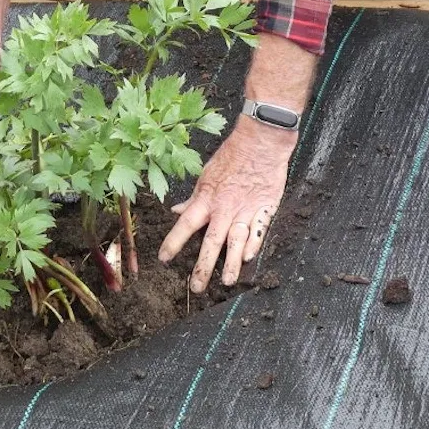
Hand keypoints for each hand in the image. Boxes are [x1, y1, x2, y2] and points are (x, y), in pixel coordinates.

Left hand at [158, 117, 295, 291]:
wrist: (261, 140)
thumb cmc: (233, 154)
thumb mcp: (207, 174)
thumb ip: (194, 197)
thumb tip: (177, 210)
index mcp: (207, 198)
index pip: (186, 224)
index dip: (174, 242)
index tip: (164, 258)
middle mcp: (224, 208)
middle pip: (211, 242)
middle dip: (202, 267)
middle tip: (196, 288)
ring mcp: (245, 209)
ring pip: (236, 242)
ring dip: (231, 264)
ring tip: (227, 282)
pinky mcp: (265, 208)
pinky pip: (258, 231)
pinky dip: (254, 245)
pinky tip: (249, 258)